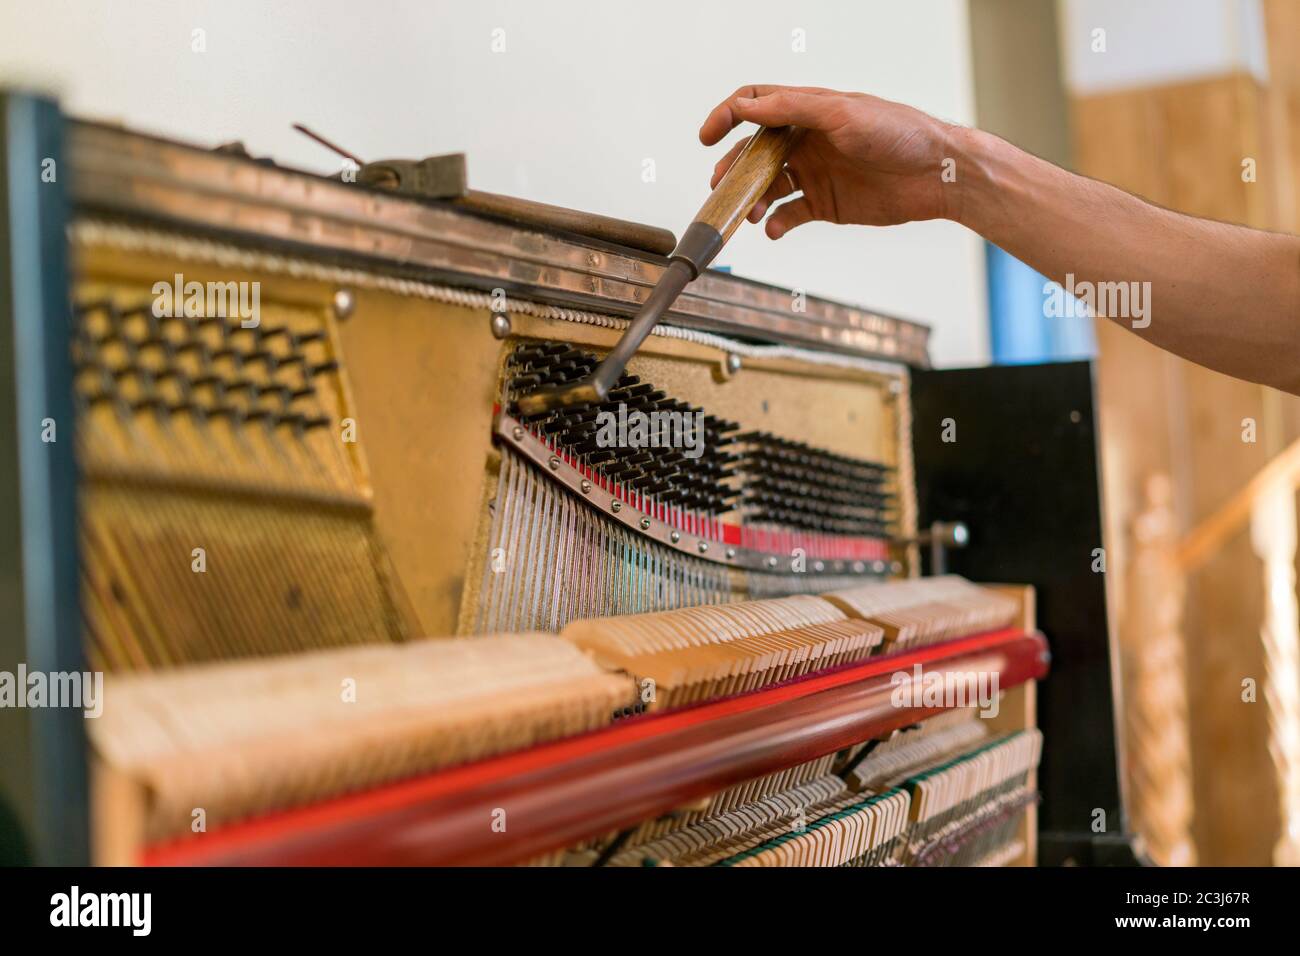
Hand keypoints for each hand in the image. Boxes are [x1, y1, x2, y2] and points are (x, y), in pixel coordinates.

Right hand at [700, 85, 962, 237]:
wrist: (937, 174)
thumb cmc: (899, 132)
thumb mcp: (842, 112)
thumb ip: (793, 109)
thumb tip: (748, 106)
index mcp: (808, 111)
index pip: (755, 106)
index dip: (727, 117)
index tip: (707, 136)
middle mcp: (806, 141)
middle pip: (753, 153)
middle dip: (733, 169)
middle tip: (722, 188)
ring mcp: (814, 174)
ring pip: (766, 187)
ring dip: (751, 199)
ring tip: (750, 213)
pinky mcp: (824, 204)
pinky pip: (788, 215)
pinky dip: (775, 223)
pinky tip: (774, 227)